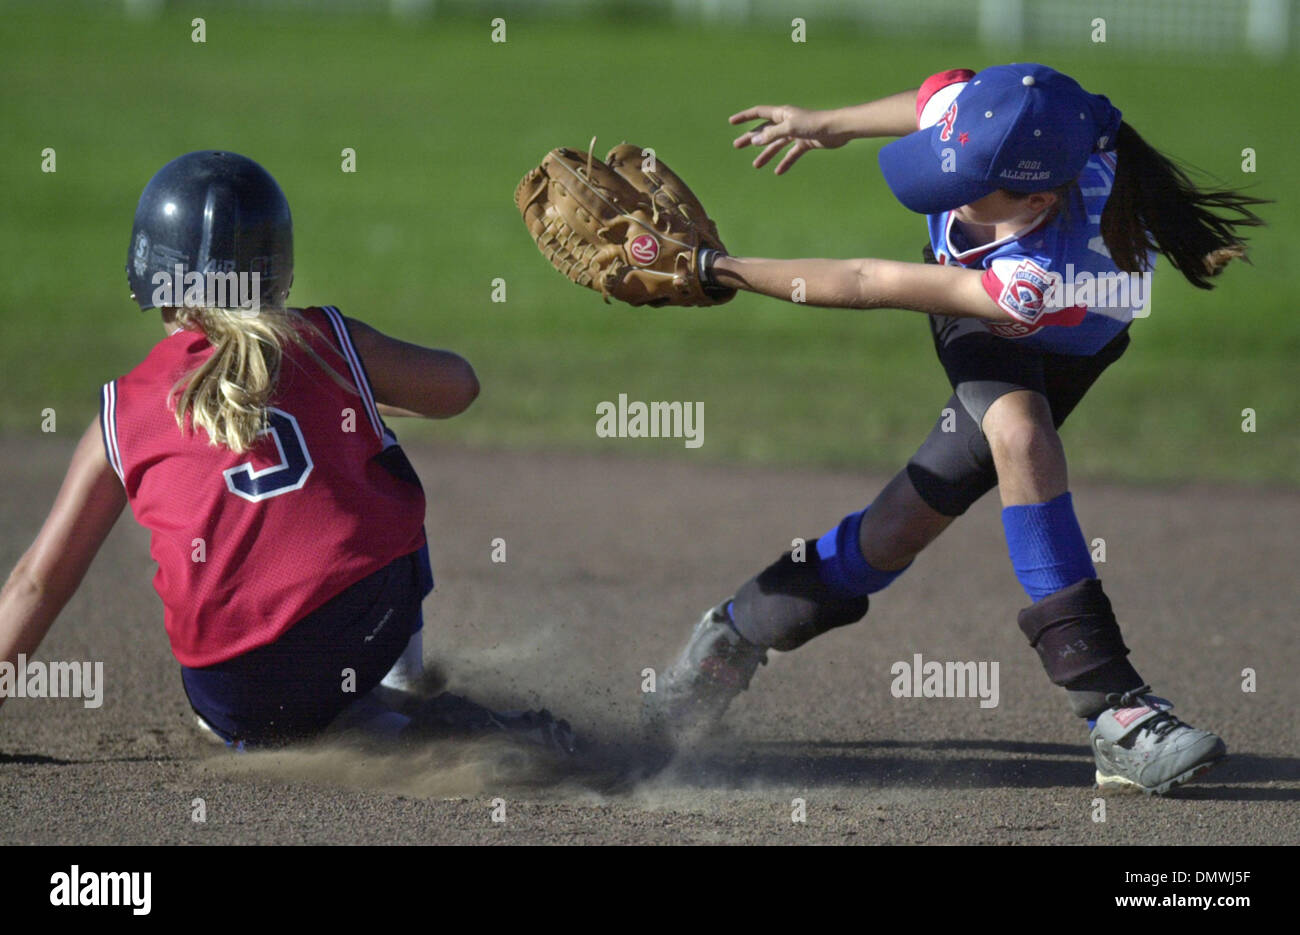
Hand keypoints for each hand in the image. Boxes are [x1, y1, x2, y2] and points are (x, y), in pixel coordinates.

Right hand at [729, 105, 852, 174]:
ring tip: (756, 165)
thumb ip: (771, 135)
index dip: (745, 117)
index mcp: (782, 114)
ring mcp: (796, 133)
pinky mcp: (805, 143)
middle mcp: (787, 122)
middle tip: (737, 145)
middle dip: (751, 138)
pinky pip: (791, 154)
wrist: (837, 129)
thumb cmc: (814, 124)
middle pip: (765, 130)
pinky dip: (785, 162)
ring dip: (766, 154)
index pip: (759, 113)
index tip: (732, 122)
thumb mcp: (789, 129)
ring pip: (777, 144)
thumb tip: (754, 140)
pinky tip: (778, 172)